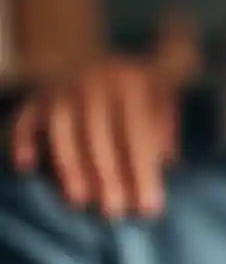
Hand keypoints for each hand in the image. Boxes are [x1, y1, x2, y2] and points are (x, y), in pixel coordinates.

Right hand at [9, 59, 179, 218]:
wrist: (86, 51)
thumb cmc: (134, 87)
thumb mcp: (160, 92)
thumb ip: (166, 124)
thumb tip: (166, 159)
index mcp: (130, 83)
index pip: (137, 134)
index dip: (143, 172)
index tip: (149, 207)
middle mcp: (94, 83)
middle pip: (99, 135)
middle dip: (107, 176)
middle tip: (114, 212)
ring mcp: (62, 88)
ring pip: (62, 129)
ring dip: (68, 165)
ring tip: (78, 201)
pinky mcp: (36, 95)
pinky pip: (25, 117)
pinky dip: (21, 139)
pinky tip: (24, 166)